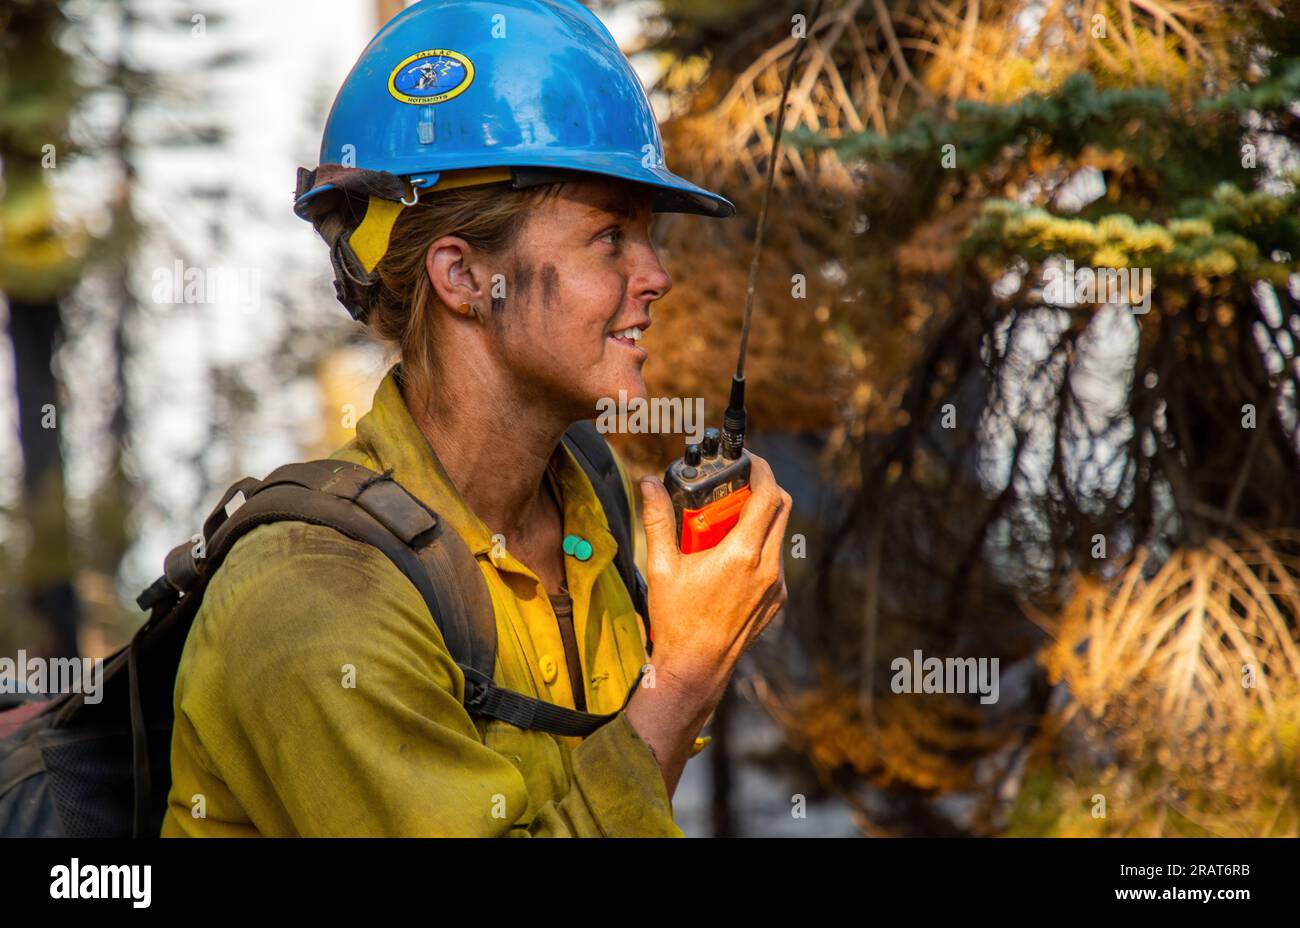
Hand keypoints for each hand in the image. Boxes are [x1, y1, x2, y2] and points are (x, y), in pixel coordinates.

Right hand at [624, 451, 790, 794]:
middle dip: (762, 489)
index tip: (748, 460)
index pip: (767, 495)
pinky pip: (775, 559)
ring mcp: (776, 585)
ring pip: (779, 534)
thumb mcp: (662, 566)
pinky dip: (759, 546)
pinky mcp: (777, 599)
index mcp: (742, 554)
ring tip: (724, 525)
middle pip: (781, 508)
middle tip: (734, 486)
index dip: (761, 469)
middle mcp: (767, 567)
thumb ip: (657, 519)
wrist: (696, 668)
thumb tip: (648, 484)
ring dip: (759, 519)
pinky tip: (729, 556)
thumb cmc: (677, 621)